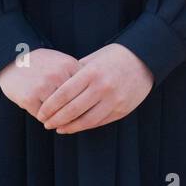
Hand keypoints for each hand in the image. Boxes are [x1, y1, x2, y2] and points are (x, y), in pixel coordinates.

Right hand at [0, 47, 80, 116]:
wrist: (12, 58)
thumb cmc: (41, 64)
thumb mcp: (61, 62)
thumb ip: (76, 78)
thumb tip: (90, 104)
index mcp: (69, 65)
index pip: (85, 93)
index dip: (85, 104)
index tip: (82, 110)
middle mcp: (58, 75)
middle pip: (73, 106)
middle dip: (72, 115)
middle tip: (69, 119)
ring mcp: (43, 86)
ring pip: (58, 114)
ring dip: (56, 118)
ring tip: (53, 115)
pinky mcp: (29, 97)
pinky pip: (42, 116)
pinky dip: (42, 116)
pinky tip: (39, 109)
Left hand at [36, 43, 154, 132]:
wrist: (144, 59)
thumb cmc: (114, 56)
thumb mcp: (93, 59)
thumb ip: (76, 73)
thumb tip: (55, 86)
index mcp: (91, 73)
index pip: (64, 94)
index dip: (50, 106)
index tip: (41, 113)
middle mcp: (102, 87)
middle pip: (73, 109)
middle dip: (56, 119)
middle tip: (45, 124)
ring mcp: (114, 100)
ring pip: (87, 120)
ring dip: (70, 127)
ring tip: (58, 128)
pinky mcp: (122, 109)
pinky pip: (100, 122)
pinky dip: (86, 126)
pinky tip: (76, 127)